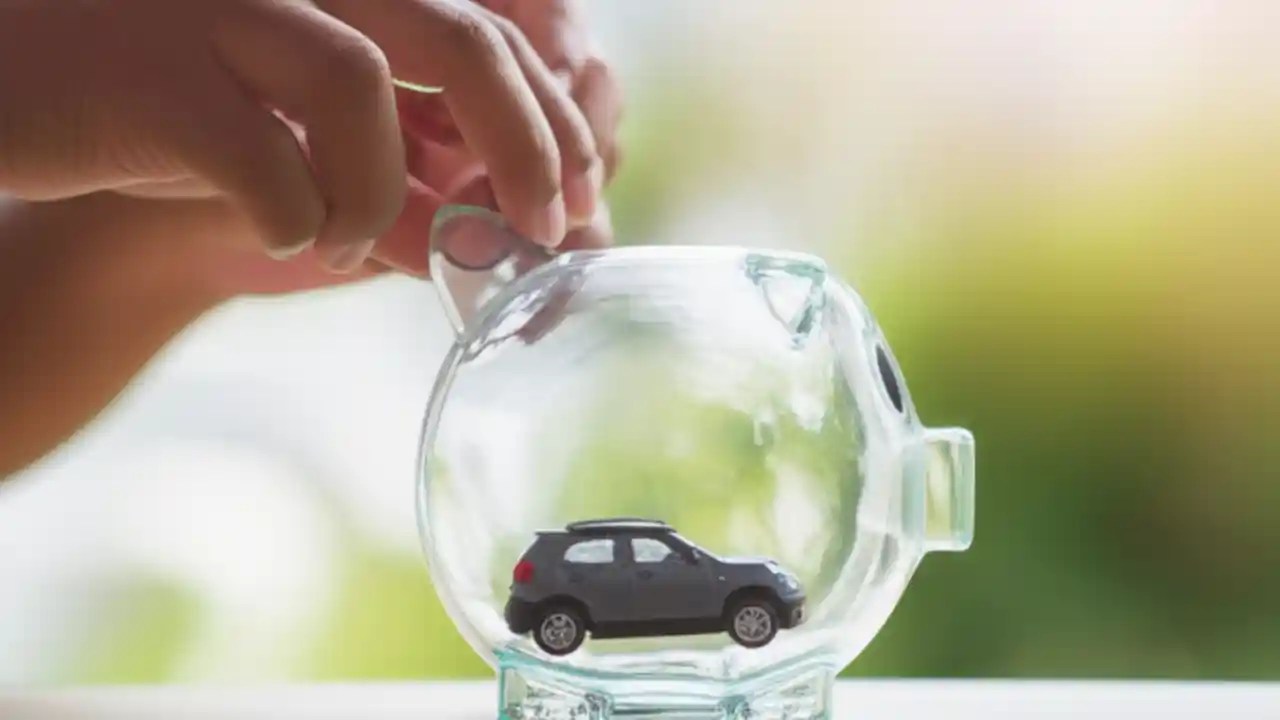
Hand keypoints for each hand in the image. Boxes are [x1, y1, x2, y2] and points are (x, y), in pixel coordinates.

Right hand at [0, 0, 606, 275]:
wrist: (25, 106)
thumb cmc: (177, 128)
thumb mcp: (310, 153)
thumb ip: (405, 185)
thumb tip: (504, 245)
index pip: (492, 24)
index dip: (554, 113)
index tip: (578, 193)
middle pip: (460, 35)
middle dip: (527, 146)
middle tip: (542, 229)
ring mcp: (213, 9)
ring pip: (358, 86)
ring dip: (382, 194)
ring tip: (350, 242)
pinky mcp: (147, 74)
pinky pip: (263, 156)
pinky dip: (297, 216)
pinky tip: (286, 235)